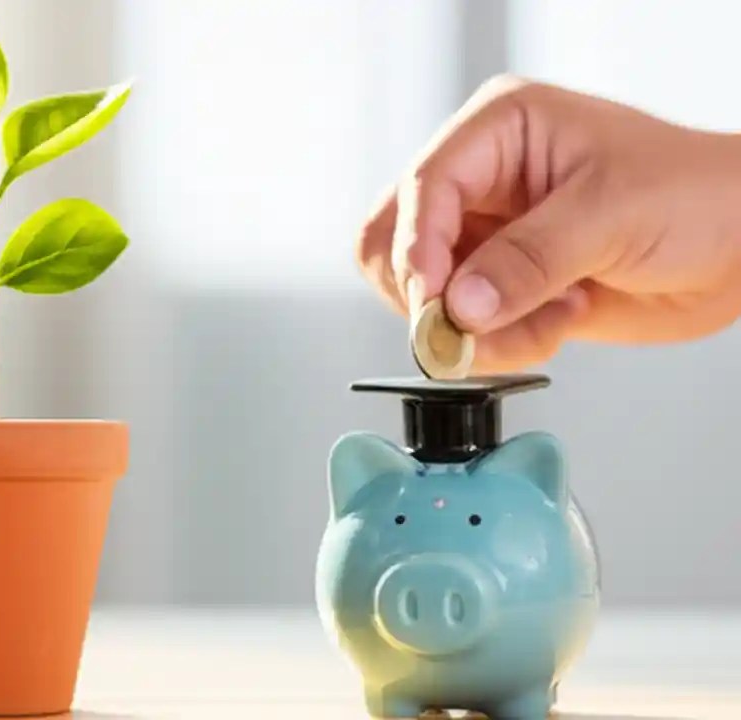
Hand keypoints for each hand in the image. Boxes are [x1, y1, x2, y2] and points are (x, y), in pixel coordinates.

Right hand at [358, 76, 740, 372]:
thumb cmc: (700, 194)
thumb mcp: (611, 213)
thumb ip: (529, 260)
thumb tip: (460, 304)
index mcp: (498, 132)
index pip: (426, 186)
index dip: (420, 245)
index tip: (433, 298)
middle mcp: (481, 183)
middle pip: (395, 242)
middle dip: (430, 294)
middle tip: (469, 327)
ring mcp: (487, 237)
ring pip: (422, 296)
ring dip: (476, 326)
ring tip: (546, 317)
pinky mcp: (502, 287)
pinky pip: (464, 330)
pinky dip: (501, 343)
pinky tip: (561, 320)